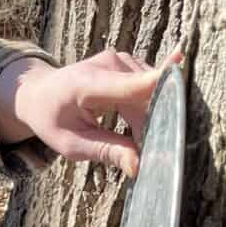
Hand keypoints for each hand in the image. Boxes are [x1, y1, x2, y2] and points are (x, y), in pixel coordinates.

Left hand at [0, 47, 183, 176]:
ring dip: (151, 119)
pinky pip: (148, 88)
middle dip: (154, 125)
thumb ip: (107, 152)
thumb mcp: (72, 145)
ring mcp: (120, 60)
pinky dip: (148, 109)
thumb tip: (138, 166)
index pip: (133, 85)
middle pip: (146, 96)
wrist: (39, 93)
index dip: (161, 88)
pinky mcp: (128, 63)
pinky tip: (138, 129)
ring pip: (151, 93)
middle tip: (154, 157)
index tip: (186, 91)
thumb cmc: (53, 120)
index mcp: (88, 83)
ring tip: (140, 144)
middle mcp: (108, 64)